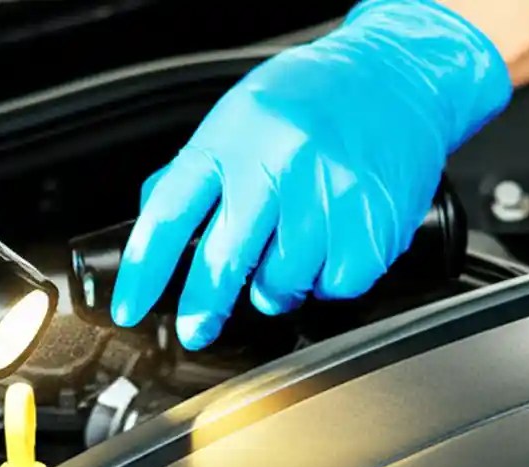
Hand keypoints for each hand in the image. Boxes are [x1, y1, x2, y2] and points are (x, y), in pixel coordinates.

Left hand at [111, 0, 511, 349]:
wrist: (398, 77)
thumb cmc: (314, 97)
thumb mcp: (239, 114)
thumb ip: (196, 168)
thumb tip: (153, 219)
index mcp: (232, 139)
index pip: (170, 215)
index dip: (143, 271)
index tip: (130, 308)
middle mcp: (278, 165)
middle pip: (223, 262)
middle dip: (203, 307)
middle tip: (197, 327)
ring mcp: (328, 196)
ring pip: (280, 284)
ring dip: (276, 287)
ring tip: (289, 253)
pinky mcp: (371, 225)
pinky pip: (334, 286)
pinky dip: (327, 282)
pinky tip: (329, 248)